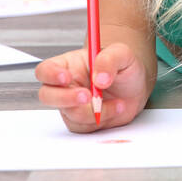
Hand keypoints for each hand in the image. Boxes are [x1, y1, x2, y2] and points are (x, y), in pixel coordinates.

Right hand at [34, 42, 150, 132]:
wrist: (135, 90)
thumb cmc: (123, 69)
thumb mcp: (122, 54)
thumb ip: (109, 60)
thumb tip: (99, 78)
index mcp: (68, 65)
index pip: (46, 70)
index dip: (50, 75)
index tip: (66, 78)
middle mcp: (65, 86)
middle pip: (47, 96)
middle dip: (66, 98)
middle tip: (88, 96)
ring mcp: (71, 105)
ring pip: (70, 114)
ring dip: (95, 110)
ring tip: (118, 101)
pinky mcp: (80, 121)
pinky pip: (83, 126)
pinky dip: (102, 119)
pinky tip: (116, 109)